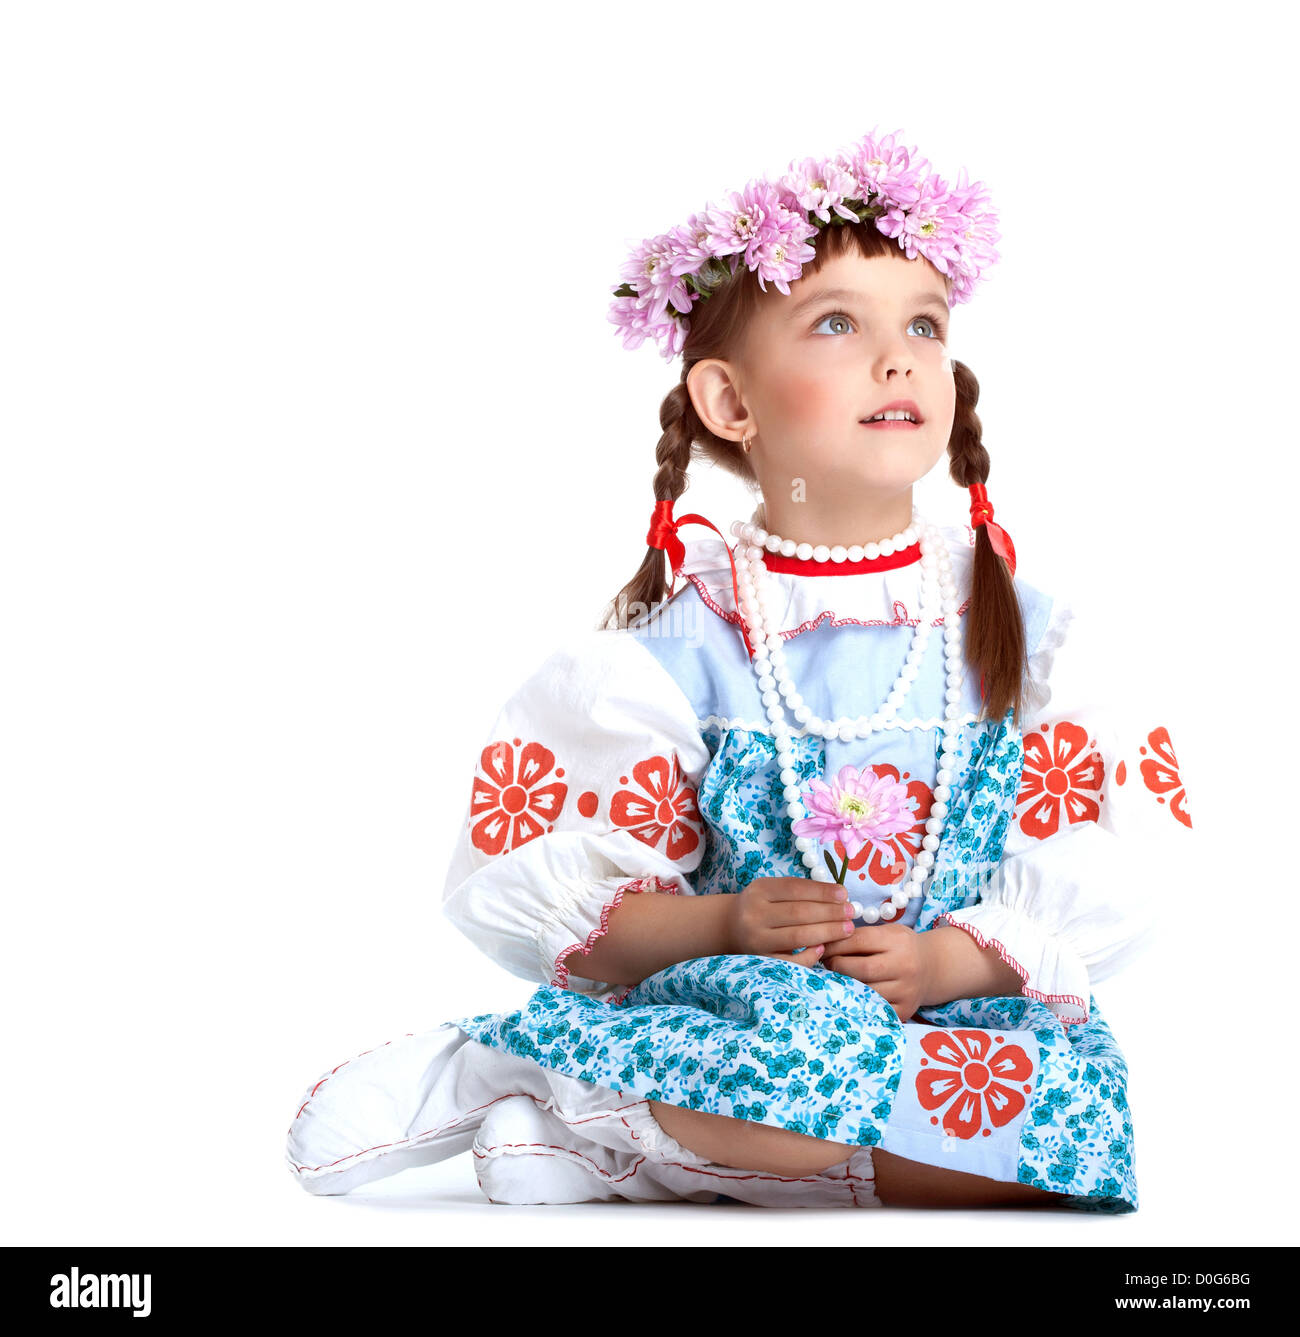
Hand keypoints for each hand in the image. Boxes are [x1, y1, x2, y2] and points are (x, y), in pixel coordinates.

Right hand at [726, 876, 857, 959]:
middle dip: (830, 913)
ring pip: (798, 936)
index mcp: (760, 890)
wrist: (729, 927)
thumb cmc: (760, 905)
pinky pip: (790, 961)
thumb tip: (839, 895)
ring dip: (827, 932)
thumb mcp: (771, 889)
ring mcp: (757, 939)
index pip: (796, 888)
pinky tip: (823, 948)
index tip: (844, 894)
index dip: (822, 891)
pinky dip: (809, 955)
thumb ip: (799, 890)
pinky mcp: (760, 960)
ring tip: (847, 929)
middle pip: (800, 913)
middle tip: (852, 913)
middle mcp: (755, 914)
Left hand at [821, 921, 938, 1023]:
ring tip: (833, 979)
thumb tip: (824, 943)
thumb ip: (861, 936)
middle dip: (837, 966)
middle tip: (825, 964)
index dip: (835, 944)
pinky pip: (875, 1010)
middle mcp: (905, 965)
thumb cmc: (900, 947)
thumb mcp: (887, 933)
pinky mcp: (905, 1010)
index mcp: (897, 940)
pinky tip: (849, 996)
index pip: (859, 941)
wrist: (933, 967)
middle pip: (861, 969)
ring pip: (866, 992)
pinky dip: (859, 1004)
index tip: (821, 947)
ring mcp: (906, 990)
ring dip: (844, 986)